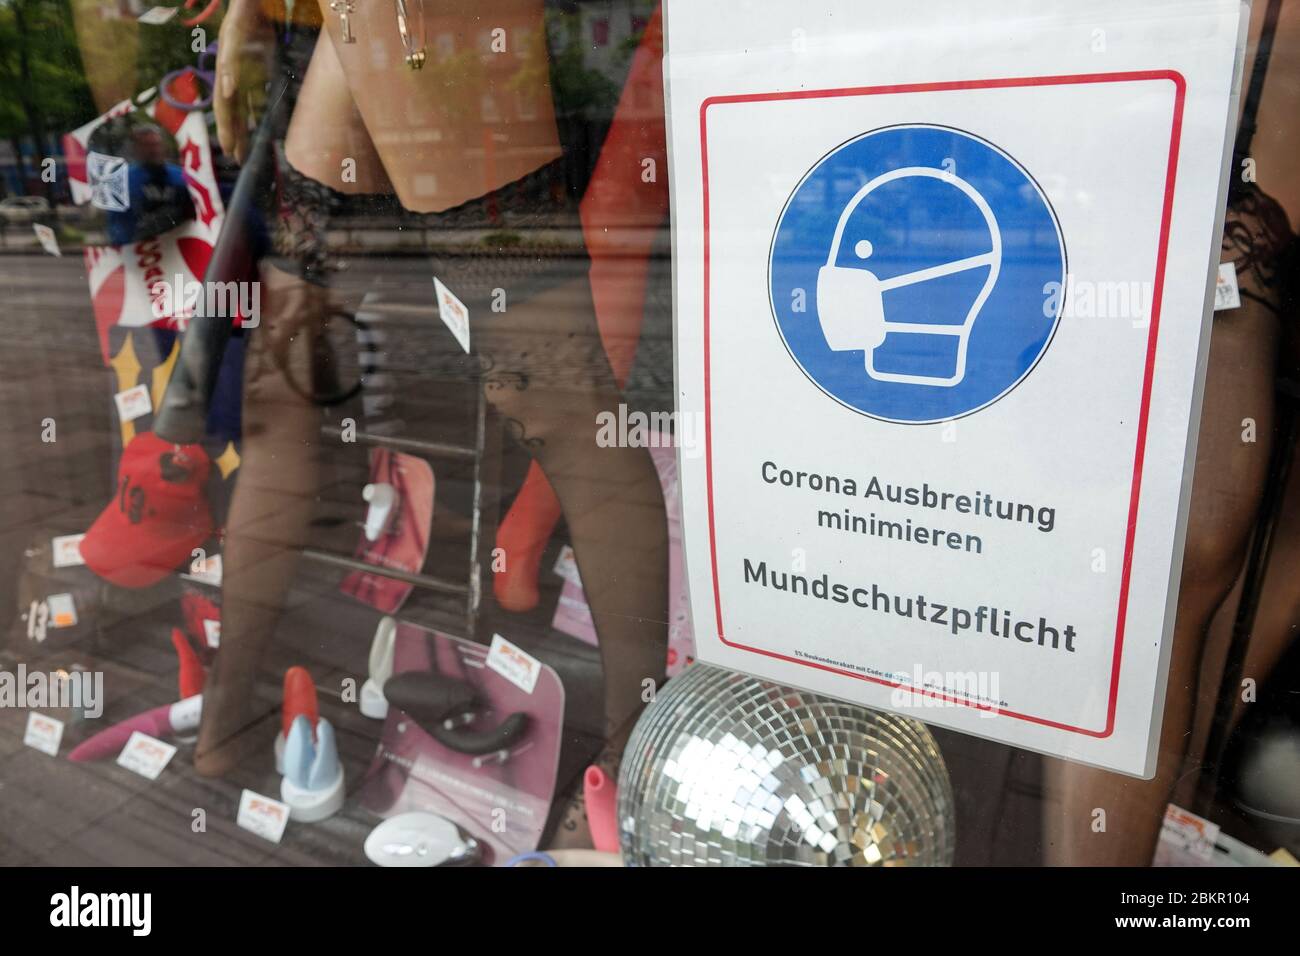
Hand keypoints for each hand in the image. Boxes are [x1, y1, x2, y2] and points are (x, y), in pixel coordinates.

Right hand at [214, 0, 274, 163]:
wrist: (253, 3)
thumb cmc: (243, 15)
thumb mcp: (237, 35)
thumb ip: (231, 61)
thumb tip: (227, 90)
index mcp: (226, 72)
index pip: (224, 106)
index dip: (225, 127)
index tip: (228, 148)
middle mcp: (234, 77)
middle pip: (233, 112)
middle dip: (234, 135)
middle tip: (237, 160)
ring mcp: (247, 75)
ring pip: (245, 108)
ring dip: (246, 129)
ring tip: (246, 151)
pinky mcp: (261, 70)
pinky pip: (260, 97)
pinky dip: (260, 113)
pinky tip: (262, 127)